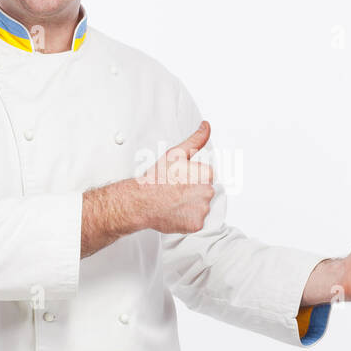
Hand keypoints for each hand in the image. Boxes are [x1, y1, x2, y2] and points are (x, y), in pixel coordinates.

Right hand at [133, 120, 215, 234]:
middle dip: (192, 192)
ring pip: (200, 208)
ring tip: (173, 202)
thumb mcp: (177, 153)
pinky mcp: (196, 225)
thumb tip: (206, 126)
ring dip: (189, 206)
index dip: (191, 177)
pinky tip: (174, 213)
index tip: (179, 179)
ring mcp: (202, 210)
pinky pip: (195, 222)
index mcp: (206, 174)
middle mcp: (208, 192)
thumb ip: (196, 139)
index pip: (206, 176)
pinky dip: (186, 220)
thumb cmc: (156, 178)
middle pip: (204, 192)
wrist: (141, 201)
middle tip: (175, 191)